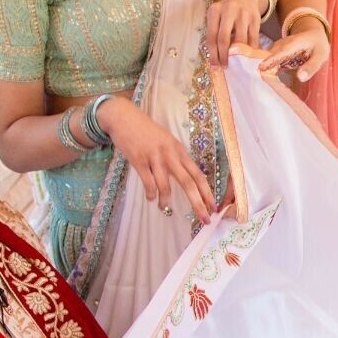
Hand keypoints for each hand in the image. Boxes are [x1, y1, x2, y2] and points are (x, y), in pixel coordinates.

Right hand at [97, 96, 216, 219]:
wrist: (124, 118)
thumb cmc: (147, 132)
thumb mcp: (167, 142)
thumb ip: (177, 159)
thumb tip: (188, 180)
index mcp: (180, 151)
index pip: (198, 175)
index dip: (207, 192)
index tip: (213, 207)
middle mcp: (170, 154)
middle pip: (188, 183)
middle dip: (198, 204)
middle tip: (204, 219)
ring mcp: (154, 157)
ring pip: (165, 186)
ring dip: (165, 201)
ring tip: (164, 208)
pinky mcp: (139, 160)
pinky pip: (148, 182)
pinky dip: (151, 194)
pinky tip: (151, 198)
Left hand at [207, 0, 269, 66]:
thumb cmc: (227, 11)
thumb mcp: (218, 16)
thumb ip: (216, 33)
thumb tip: (216, 59)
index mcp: (215, 11)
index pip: (212, 36)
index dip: (213, 53)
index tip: (215, 66)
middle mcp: (228, 11)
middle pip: (224, 38)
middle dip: (223, 56)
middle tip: (224, 66)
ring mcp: (243, 14)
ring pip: (240, 40)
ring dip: (238, 55)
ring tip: (236, 64)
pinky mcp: (256, 19)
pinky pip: (253, 39)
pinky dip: (251, 50)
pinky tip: (248, 58)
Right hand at [257, 24, 331, 82]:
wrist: (314, 34)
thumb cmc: (318, 45)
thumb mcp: (320, 56)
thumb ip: (311, 67)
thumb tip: (300, 78)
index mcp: (294, 44)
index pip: (281, 52)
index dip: (271, 60)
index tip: (261, 67)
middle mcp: (283, 44)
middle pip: (270, 54)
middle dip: (263, 64)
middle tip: (254, 76)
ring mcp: (279, 47)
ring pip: (269, 56)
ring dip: (263, 66)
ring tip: (256, 77)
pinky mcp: (277, 52)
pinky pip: (270, 59)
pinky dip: (267, 66)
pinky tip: (263, 76)